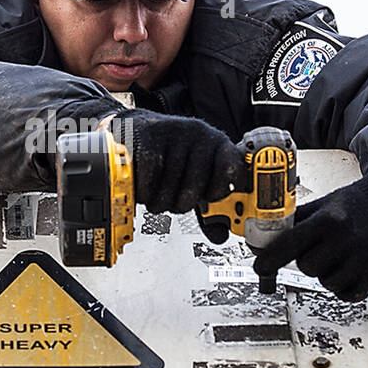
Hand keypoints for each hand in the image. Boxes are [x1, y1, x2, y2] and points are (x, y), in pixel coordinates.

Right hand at [113, 110, 246, 213]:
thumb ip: (209, 208)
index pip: (233, 170)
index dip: (220, 192)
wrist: (134, 132)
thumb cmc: (168, 159)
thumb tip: (221, 235)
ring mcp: (175, 133)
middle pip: (196, 188)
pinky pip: (149, 178)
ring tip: (156, 193)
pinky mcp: (150, 135)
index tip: (208, 200)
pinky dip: (144, 191)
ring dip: (159, 201)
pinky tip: (143, 187)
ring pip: (170, 186)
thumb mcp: (193, 181)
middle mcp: (201, 135)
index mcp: (219, 144)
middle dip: (180, 203)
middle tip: (172, 200)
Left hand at [252, 171, 367, 301]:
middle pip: (306, 267)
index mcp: (329, 219)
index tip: (260, 267)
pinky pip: (347, 294)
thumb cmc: (355, 205)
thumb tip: (265, 237)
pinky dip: (342, 286)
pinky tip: (348, 268)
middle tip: (320, 249)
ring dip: (326, 274)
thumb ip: (296, 221)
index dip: (270, 259)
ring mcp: (363, 257)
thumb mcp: (324, 205)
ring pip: (325, 283)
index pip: (290, 244)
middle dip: (307, 261)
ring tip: (337, 256)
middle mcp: (346, 238)